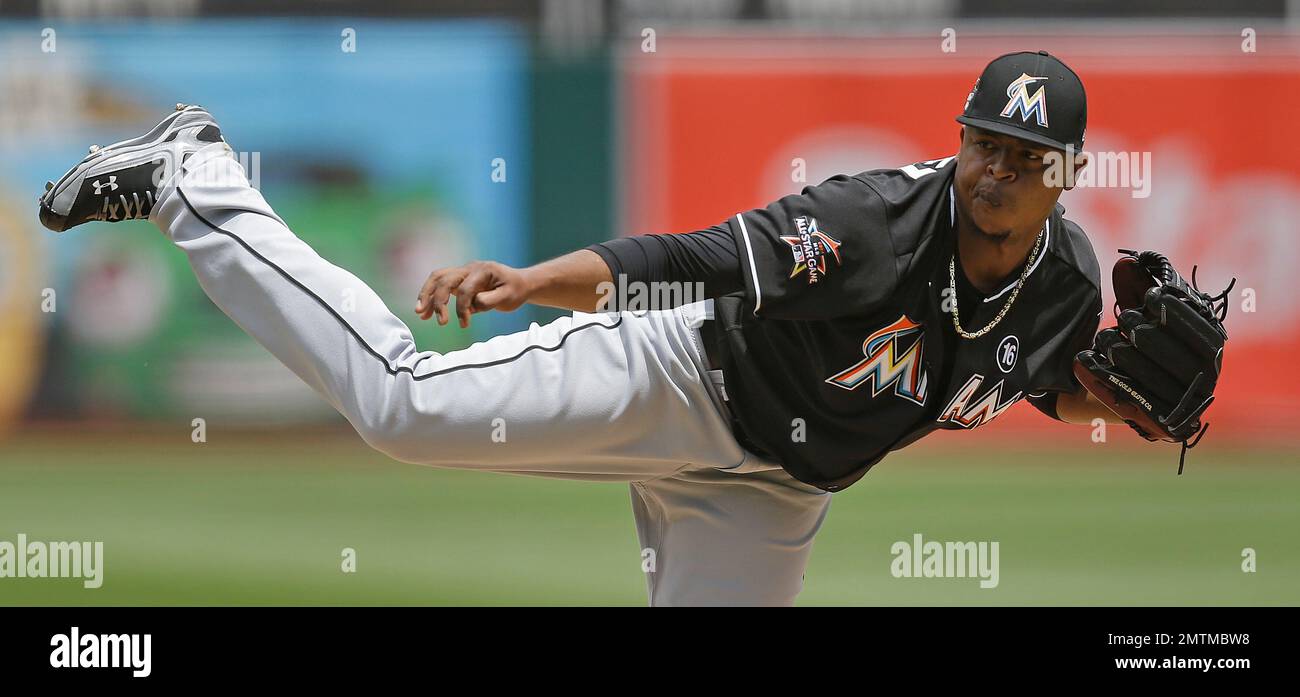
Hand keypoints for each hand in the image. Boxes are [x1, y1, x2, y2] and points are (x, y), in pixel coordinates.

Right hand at [415, 261, 532, 327]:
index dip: (462, 308)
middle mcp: (469, 268)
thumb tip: (472, 305)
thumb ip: (490, 300)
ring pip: (437, 278)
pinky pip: (439, 284)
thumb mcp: (508, 297)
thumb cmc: (515, 290)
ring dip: (426, 295)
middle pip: (445, 279)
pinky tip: (424, 312)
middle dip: (438, 300)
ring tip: (420, 313)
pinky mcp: (458, 280)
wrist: (519, 282)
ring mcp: (462, 272)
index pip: (465, 289)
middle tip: (440, 321)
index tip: (465, 324)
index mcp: (482, 270)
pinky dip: (430, 296)